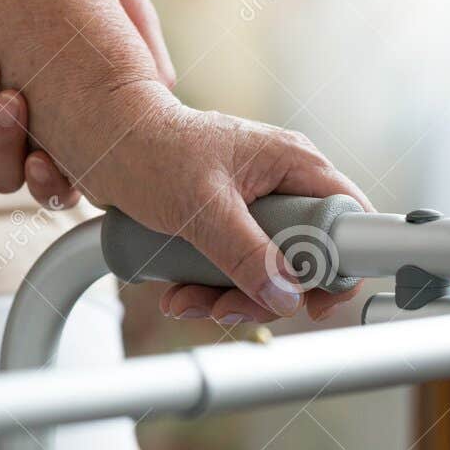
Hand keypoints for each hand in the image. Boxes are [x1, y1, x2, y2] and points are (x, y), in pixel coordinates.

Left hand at [0, 0, 174, 201]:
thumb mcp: (126, 10)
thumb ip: (144, 54)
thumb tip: (162, 92)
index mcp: (71, 127)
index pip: (59, 185)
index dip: (48, 186)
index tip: (44, 161)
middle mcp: (24, 123)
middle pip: (1, 175)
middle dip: (1, 149)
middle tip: (13, 102)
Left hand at [80, 80, 372, 324]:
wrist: (101, 140)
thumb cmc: (149, 149)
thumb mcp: (201, 206)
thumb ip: (245, 252)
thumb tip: (286, 295)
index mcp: (291, 163)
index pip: (349, 218)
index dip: (341, 266)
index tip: (313, 303)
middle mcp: (280, 183)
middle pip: (305, 257)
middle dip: (264, 292)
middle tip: (227, 309)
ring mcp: (252, 204)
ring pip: (265, 269)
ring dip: (227, 296)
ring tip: (186, 301)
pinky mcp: (224, 222)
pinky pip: (232, 265)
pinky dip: (207, 286)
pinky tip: (176, 291)